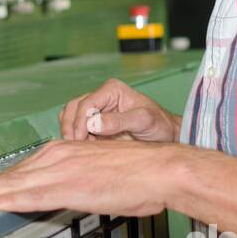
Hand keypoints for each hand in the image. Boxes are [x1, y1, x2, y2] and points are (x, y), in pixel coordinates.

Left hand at [0, 138, 175, 215]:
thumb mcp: (97, 173)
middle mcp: (55, 156)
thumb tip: (64, 193)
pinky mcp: (67, 186)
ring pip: (10, 185)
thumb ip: (75, 182)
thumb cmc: (138, 175)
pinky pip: (28, 195)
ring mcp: (59, 170)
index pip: (18, 171)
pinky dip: (3, 200)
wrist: (160, 169)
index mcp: (62, 152)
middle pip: (7, 177)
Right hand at [59, 78, 178, 142]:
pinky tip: (86, 147)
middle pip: (74, 108)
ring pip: (71, 116)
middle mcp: (102, 96)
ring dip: (72, 131)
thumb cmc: (159, 125)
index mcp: (112, 89)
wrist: (165, 134)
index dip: (79, 122)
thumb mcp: (143, 121)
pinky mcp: (95, 121)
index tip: (80, 140)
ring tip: (82, 147)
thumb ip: (119, 121)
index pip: (86, 103)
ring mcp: (98, 108)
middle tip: (75, 146)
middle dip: (72, 127)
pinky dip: (76, 136)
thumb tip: (93, 124)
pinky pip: (77, 126)